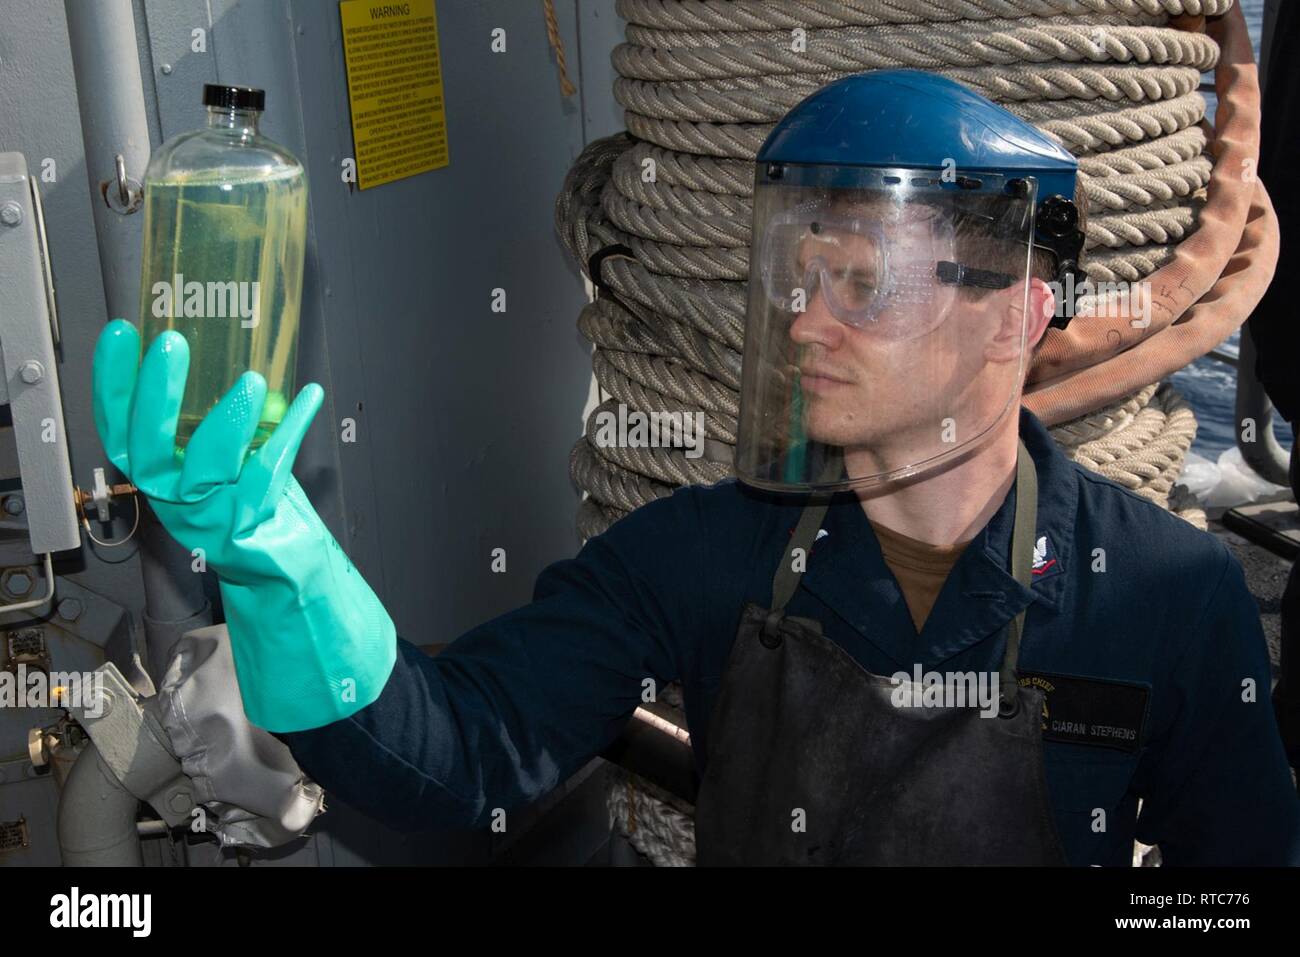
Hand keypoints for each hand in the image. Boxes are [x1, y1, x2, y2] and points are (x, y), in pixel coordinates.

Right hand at [92, 319, 322, 577]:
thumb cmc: (233, 492)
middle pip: (151, 443)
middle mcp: (168, 489)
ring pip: (211, 463)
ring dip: (230, 419)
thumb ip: (205, 409)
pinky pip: (270, 470)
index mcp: (152, 467)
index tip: (121, 332)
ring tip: (251, 381)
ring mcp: (206, 508)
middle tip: (170, 344)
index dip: (112, 379)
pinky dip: (292, 430)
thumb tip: (229, 342)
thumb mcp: (206, 451)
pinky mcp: (245, 518)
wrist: (264, 551)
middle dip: (158, 392)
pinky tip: (310, 397)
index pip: (117, 422)